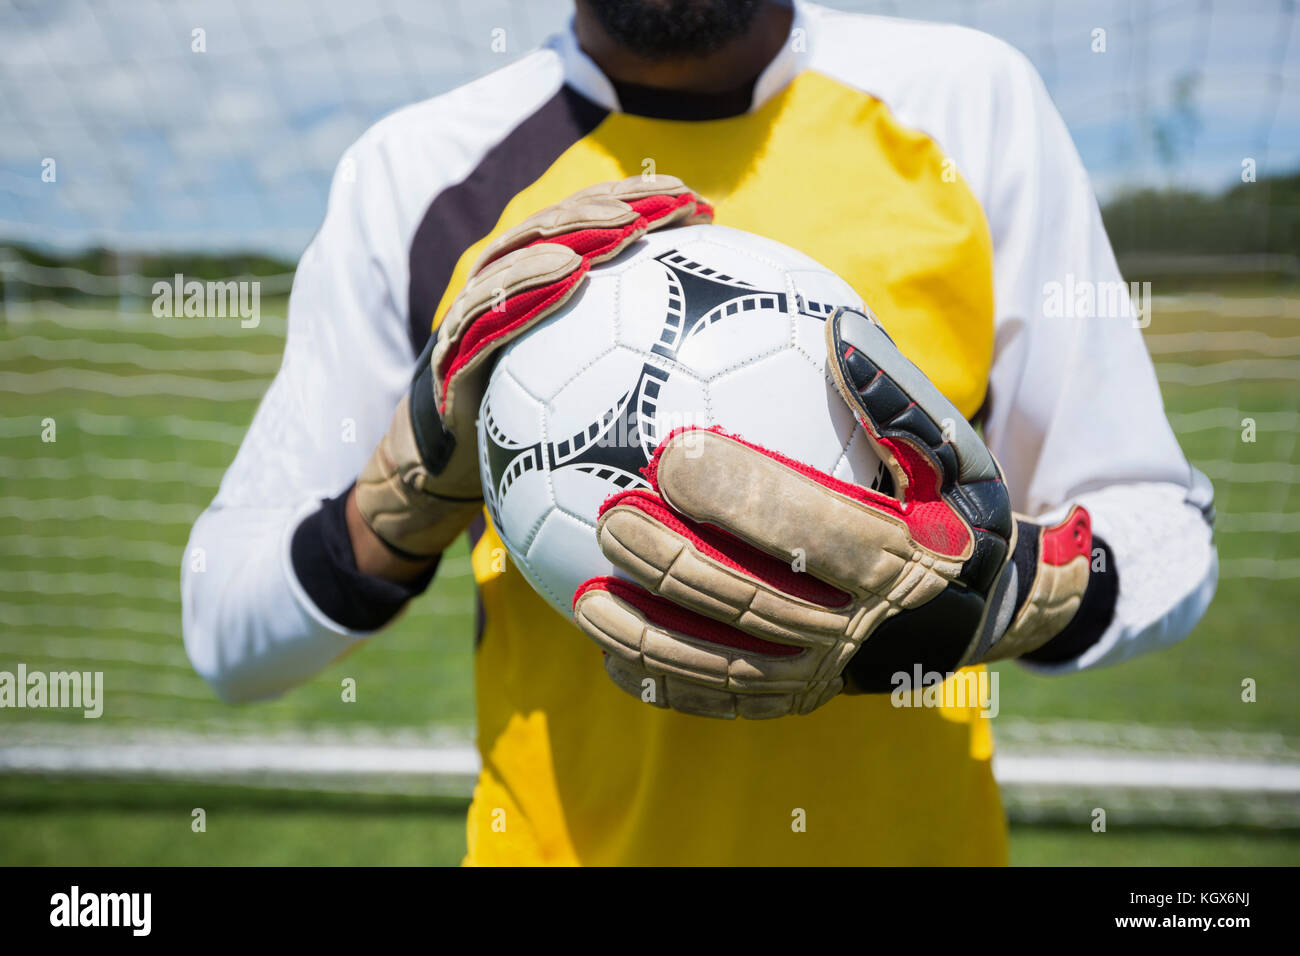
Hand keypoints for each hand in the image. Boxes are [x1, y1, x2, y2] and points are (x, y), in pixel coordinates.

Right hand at [353, 174, 713, 558]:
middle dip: (617, 202)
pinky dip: (529, 280)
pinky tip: (570, 272)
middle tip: (668, 199)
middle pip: (563, 224)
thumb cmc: (532, 430)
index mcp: (541, 283)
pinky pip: (492, 302)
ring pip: (527, 249)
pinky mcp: (454, 343)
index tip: (694, 201)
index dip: (640, 203)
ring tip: (624, 222)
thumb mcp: (591, 395)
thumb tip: (715, 367)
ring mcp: (479, 309)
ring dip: (578, 226)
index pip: (593, 227)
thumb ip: (634, 365)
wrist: (451, 465)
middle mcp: (508, 283)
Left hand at [573, 306, 1092, 717]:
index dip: (741, 495)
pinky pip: (725, 701)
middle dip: (675, 563)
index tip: (675, 452)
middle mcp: (862, 627)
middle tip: (612, 517)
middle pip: (753, 601)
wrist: (983, 606)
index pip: (812, 529)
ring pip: (727, 667)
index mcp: (902, 559)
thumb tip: (835, 329)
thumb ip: (893, 394)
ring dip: (652, 637)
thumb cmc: (954, 506)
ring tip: (587, 601)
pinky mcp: (803, 698)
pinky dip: (668, 683)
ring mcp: (829, 673)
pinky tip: (612, 655)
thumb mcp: (952, 448)